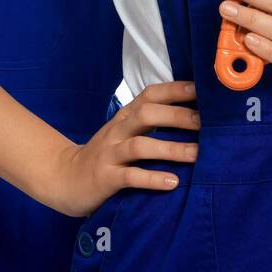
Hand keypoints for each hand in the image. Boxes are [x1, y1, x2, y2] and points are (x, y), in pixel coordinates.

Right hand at [50, 81, 198, 217]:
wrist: (66, 178)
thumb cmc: (106, 154)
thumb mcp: (124, 132)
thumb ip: (149, 122)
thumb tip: (192, 115)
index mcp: (125, 116)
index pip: (150, 94)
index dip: (175, 90)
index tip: (201, 90)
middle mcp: (118, 130)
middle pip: (147, 114)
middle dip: (177, 116)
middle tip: (206, 124)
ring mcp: (110, 153)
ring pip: (140, 145)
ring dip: (170, 148)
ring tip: (196, 155)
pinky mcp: (106, 178)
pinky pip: (130, 176)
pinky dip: (152, 178)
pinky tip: (173, 182)